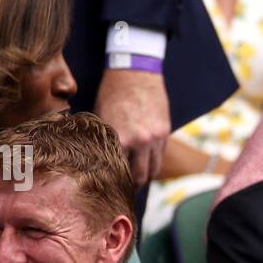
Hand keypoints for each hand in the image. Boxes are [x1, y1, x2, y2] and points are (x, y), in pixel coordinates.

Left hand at [94, 68, 170, 186]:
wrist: (135, 71)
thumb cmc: (112, 92)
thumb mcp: (101, 117)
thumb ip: (103, 142)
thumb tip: (97, 162)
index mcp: (120, 139)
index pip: (117, 172)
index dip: (113, 183)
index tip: (110, 190)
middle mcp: (140, 142)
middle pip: (139, 177)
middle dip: (132, 186)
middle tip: (124, 191)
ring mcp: (156, 138)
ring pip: (153, 170)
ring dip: (145, 177)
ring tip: (136, 180)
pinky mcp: (165, 132)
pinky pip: (160, 155)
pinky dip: (152, 161)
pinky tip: (144, 162)